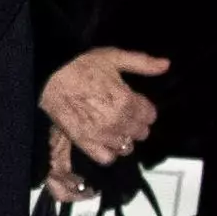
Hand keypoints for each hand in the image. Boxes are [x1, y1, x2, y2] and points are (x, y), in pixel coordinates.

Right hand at [37, 47, 169, 182]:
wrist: (50, 76)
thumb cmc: (82, 64)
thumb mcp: (114, 57)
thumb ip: (142, 63)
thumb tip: (166, 65)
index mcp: (127, 100)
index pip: (150, 115)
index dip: (146, 110)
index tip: (138, 105)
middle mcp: (118, 121)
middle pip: (141, 133)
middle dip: (136, 124)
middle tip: (125, 116)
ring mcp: (102, 135)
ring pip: (127, 147)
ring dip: (124, 139)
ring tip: (115, 129)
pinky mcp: (85, 143)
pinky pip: (107, 158)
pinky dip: (109, 153)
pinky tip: (105, 142)